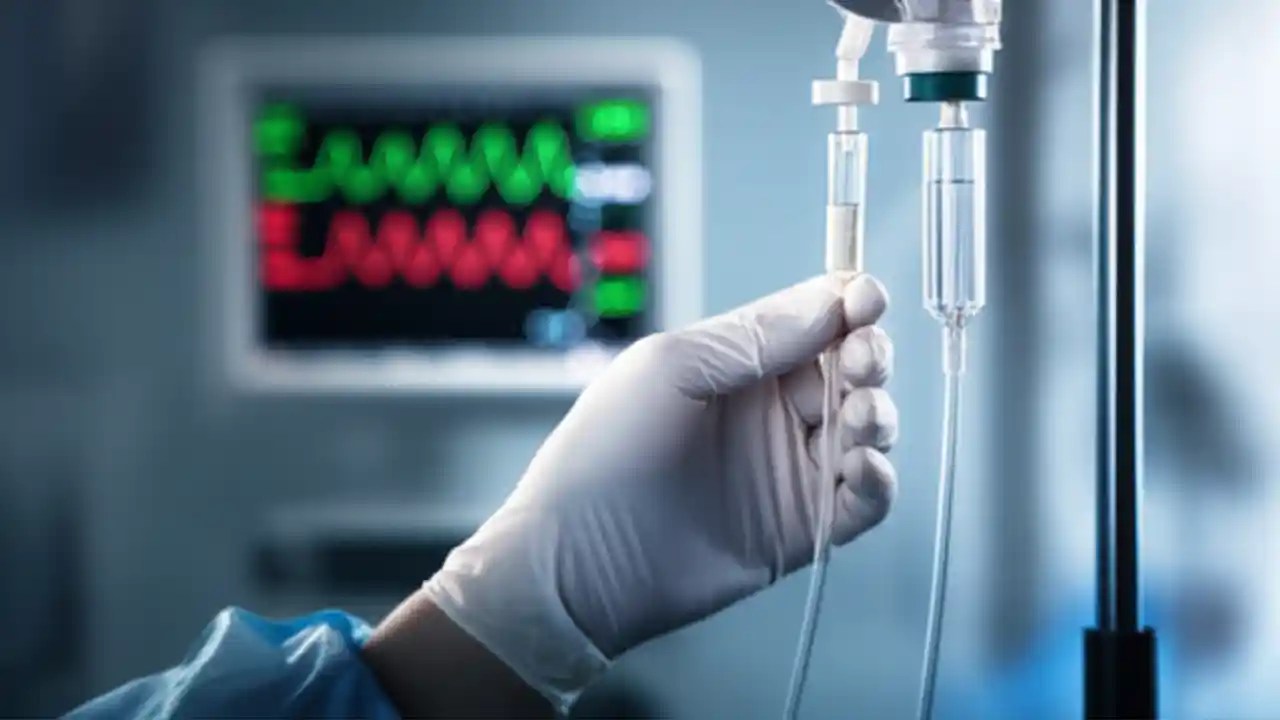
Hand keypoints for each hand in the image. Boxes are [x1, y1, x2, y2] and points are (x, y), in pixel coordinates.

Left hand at [422, 273, 897, 711]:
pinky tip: (862, 468)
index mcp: (737, 365)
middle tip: (863, 360)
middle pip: (850, 371)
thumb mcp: (672, 369)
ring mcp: (788, 471)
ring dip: (878, 415)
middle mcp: (769, 413)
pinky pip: (862, 501)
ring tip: (858, 417)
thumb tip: (831, 301)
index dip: (848, 304)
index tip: (868, 296)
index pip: (812, 322)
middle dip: (870, 356)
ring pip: (866, 431)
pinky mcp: (801, 529)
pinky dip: (880, 480)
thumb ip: (754, 337)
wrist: (580, 561)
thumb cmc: (604, 452)